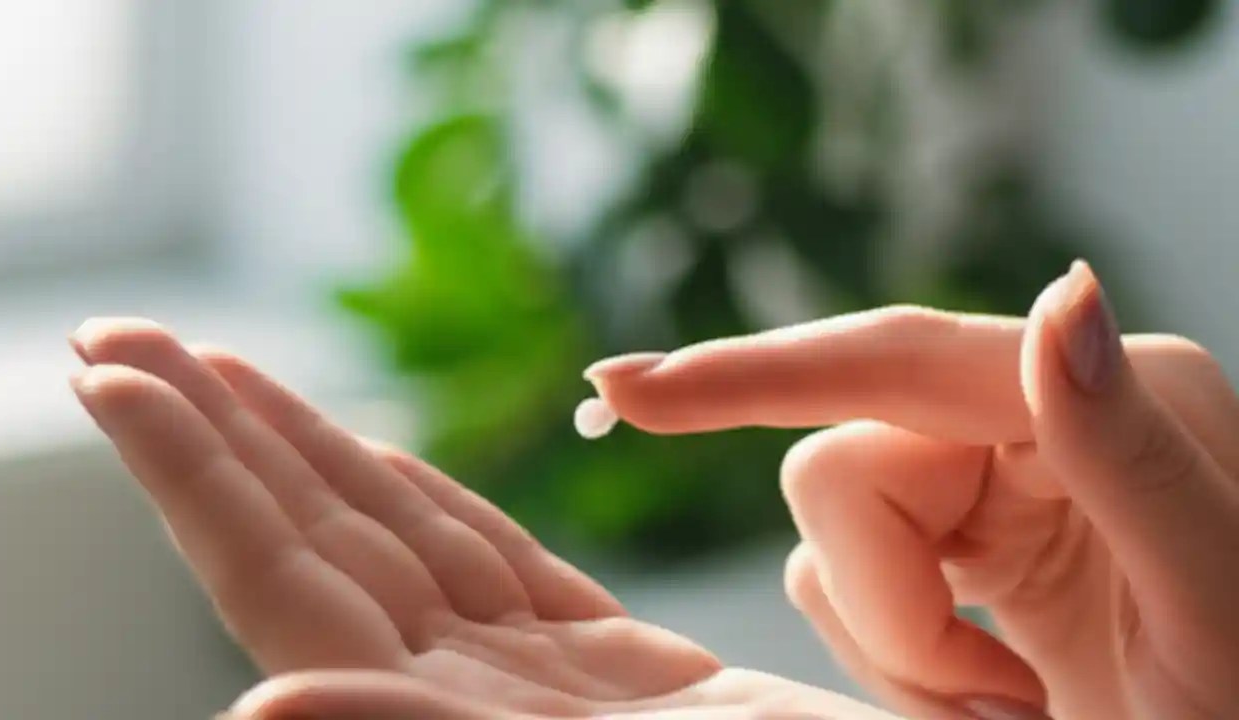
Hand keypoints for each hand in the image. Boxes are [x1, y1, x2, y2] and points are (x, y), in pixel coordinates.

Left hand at [67, 319, 911, 718]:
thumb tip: (256, 712)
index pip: (290, 589)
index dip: (198, 480)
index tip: (110, 373)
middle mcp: (481, 719)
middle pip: (321, 553)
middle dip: (224, 440)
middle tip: (122, 335)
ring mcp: (542, 699)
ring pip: (399, 552)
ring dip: (311, 457)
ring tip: (227, 376)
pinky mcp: (617, 686)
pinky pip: (498, 575)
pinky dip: (433, 509)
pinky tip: (384, 467)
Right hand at [586, 262, 1238, 719]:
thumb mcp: (1208, 596)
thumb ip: (1122, 447)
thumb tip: (1062, 293)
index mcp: (1087, 399)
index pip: (883, 362)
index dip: (746, 376)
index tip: (621, 388)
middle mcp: (1025, 418)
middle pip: (841, 469)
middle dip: (886, 605)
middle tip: (993, 703)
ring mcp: (986, 484)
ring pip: (830, 534)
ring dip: (899, 643)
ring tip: (1008, 705)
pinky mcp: (957, 544)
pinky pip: (844, 578)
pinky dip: (896, 653)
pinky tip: (991, 692)